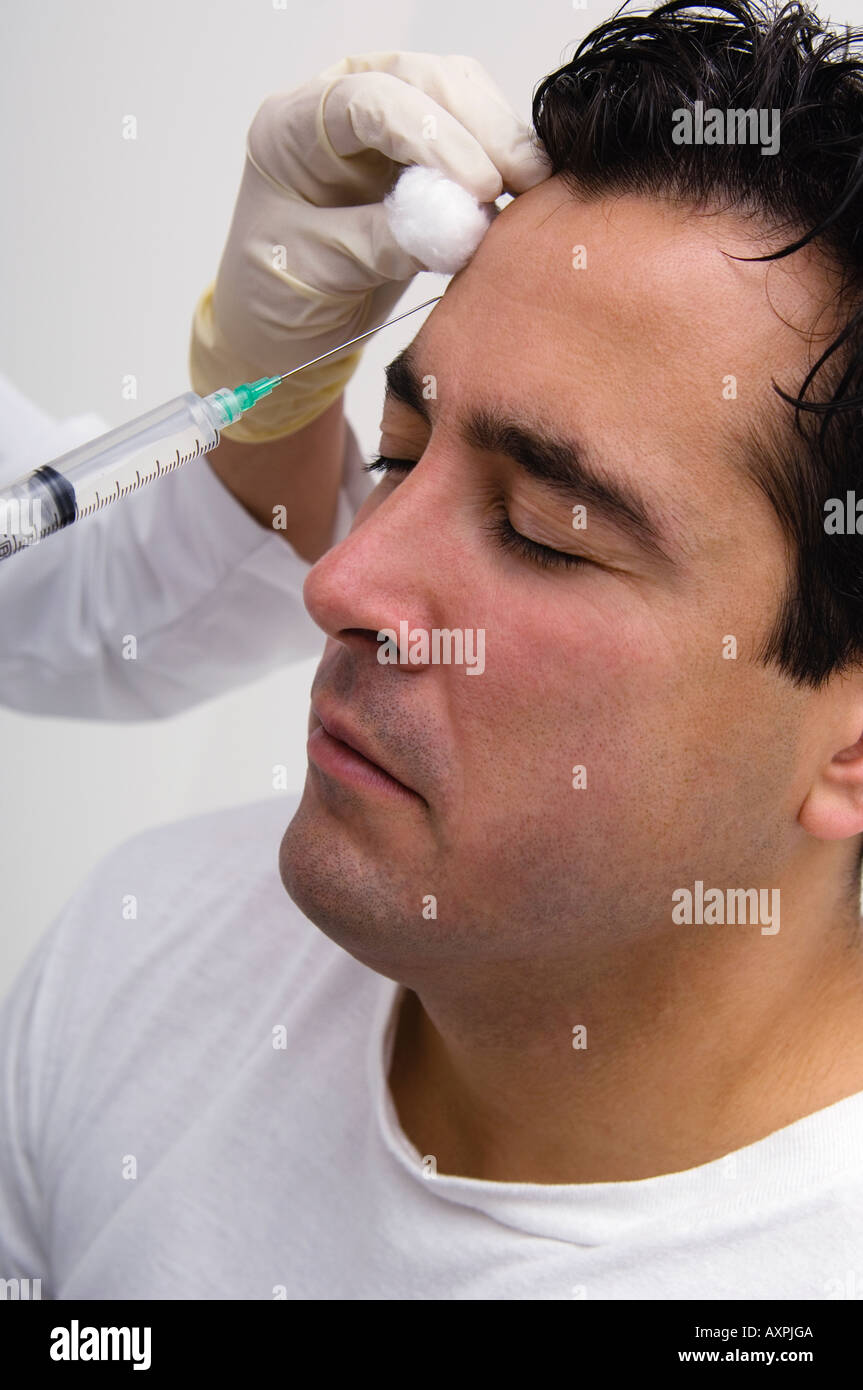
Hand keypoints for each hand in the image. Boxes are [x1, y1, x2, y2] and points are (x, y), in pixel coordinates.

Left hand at [189, 51, 549, 442]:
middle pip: (421, 79)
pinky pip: (473, 134)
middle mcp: (338, 108)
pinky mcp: (419, 153)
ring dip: (501, 135)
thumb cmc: (280, 298)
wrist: (285, 329)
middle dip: (480, 124)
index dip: (431, 134)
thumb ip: (383, 243)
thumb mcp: (319, 274)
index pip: (369, 101)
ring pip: (457, 95)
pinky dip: (502, 158)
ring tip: (533, 186)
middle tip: (526, 177)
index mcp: (293, 128)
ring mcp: (382, 126)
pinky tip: (523, 192)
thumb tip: (463, 223)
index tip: (478, 186)